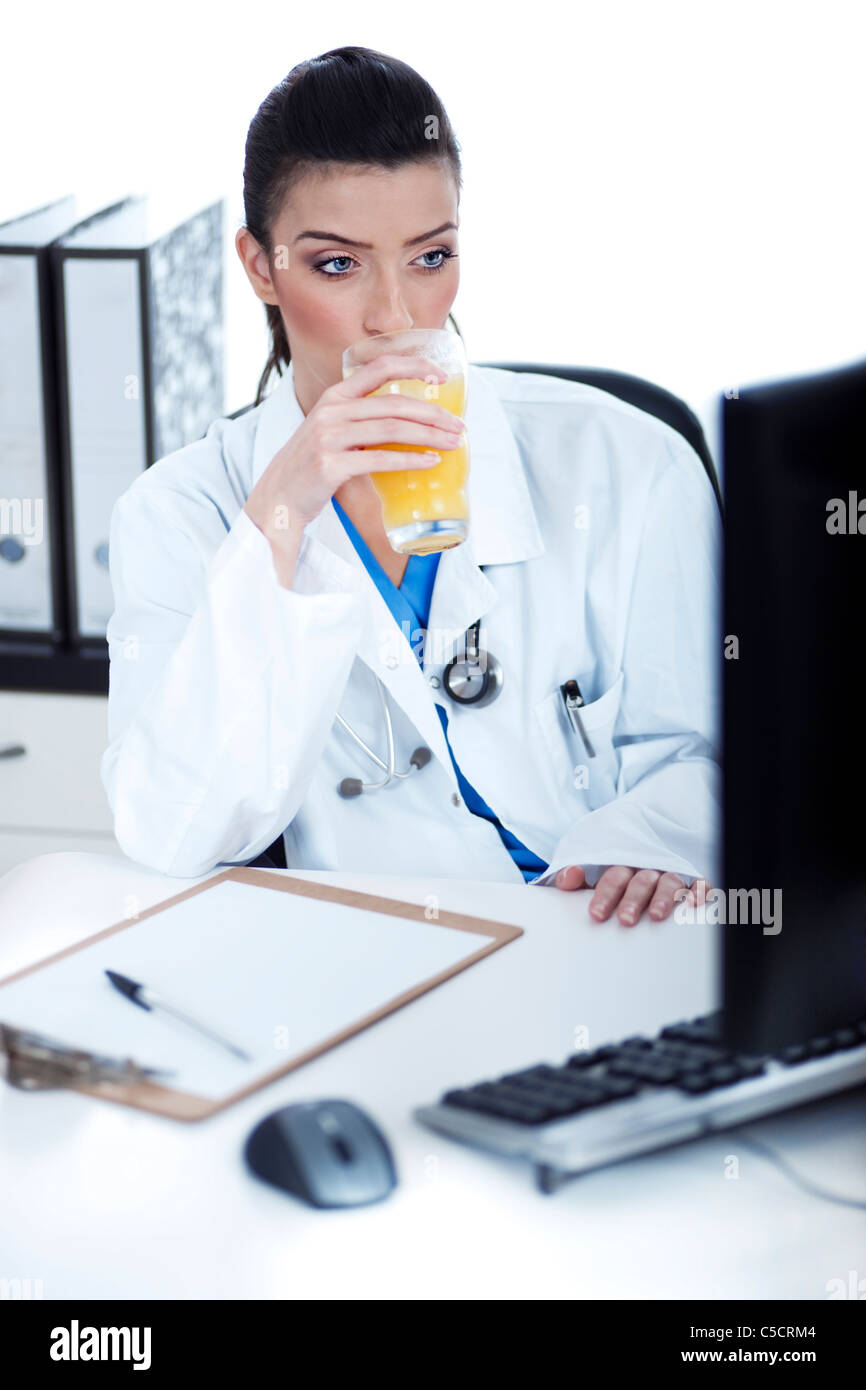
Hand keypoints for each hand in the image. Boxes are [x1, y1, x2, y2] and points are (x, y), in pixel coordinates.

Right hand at [244, 352, 461, 537]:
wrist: (278, 498)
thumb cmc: (312, 466)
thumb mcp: (332, 430)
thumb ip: (361, 419)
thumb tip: (410, 418)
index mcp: (334, 396)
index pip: (379, 367)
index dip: (413, 366)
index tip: (441, 375)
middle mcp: (331, 411)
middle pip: (393, 403)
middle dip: (433, 412)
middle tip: (458, 425)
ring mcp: (329, 437)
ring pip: (391, 428)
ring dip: (428, 435)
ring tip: (452, 443)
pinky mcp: (330, 465)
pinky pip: (379, 459)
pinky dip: (409, 459)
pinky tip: (429, 462)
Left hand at [553, 865, 713, 925]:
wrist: (642, 863)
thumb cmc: (615, 887)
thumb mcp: (591, 883)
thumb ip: (575, 882)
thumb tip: (569, 876)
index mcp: (621, 868)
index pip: (613, 877)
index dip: (605, 894)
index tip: (597, 914)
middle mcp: (647, 870)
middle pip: (640, 881)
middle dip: (633, 900)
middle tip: (625, 920)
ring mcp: (670, 875)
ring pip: (668, 881)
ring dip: (663, 897)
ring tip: (656, 915)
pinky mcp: (692, 882)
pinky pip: (698, 883)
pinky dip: (698, 890)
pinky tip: (693, 903)